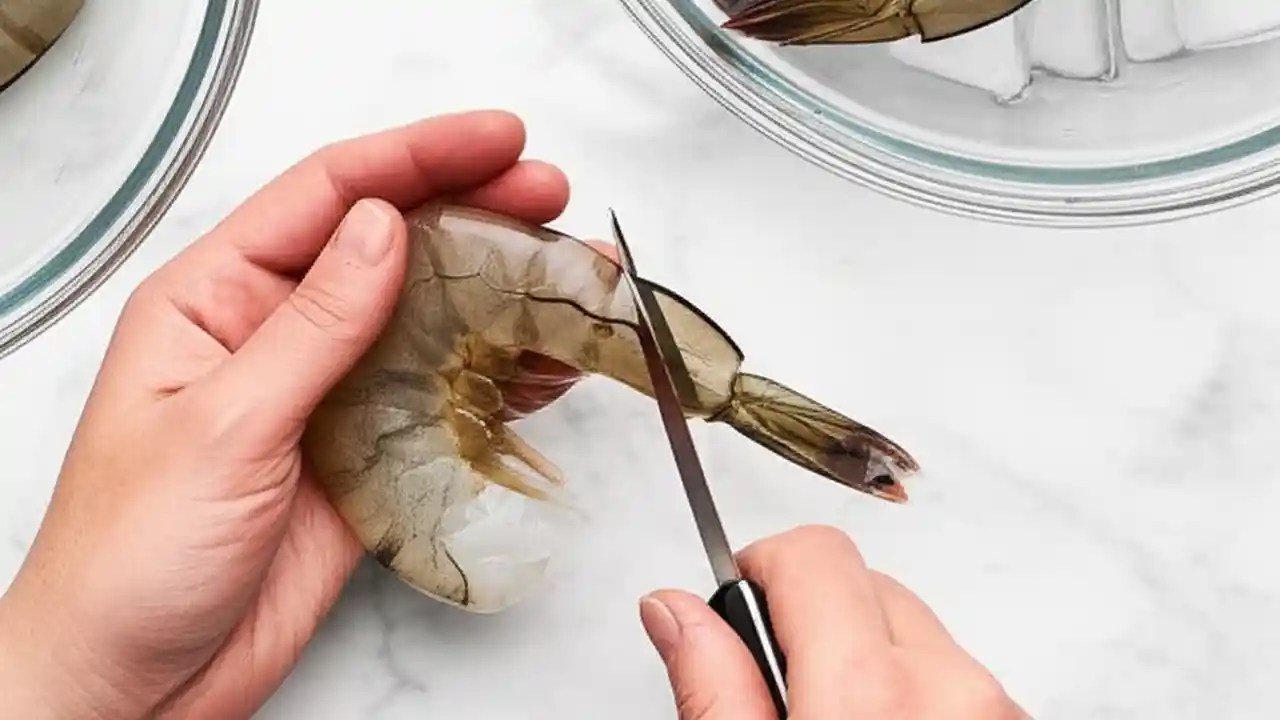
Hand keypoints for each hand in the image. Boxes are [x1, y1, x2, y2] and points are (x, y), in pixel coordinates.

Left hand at [0, 110, 574, 718]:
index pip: (326, 197)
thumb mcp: (220, 428)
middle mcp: (276, 335)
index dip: (418, 158)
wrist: (137, 682)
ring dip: (502, 296)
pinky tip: (544, 363)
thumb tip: (380, 232)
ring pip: (428, 320)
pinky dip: (499, 379)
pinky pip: (443, 398)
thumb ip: (311, 327)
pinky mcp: (367, 455)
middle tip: (549, 198)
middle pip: (390, 247)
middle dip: (475, 213)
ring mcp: (329, 395)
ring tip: (571, 278)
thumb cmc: (128, 559)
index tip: (495, 141)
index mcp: (213, 300)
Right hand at [640, 525, 1030, 718]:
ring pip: (916, 634)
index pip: (812, 552)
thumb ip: (715, 690)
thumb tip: (673, 607)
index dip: (761, 572)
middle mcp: (955, 690)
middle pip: (868, 586)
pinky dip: (919, 696)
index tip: (741, 616)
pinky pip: (959, 678)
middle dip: (815, 622)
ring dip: (871, 664)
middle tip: (784, 697)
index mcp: (872, 693)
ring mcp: (999, 711)